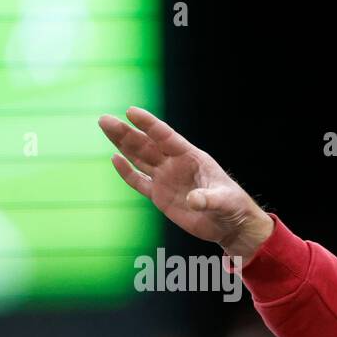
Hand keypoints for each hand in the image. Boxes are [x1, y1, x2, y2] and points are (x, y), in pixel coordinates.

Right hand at [97, 106, 273, 259]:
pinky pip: (139, 182)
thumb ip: (209, 199)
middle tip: (105, 119)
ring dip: (122, 144)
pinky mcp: (160, 196)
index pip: (166, 137)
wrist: (229, 224)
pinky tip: (115, 159)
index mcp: (191, 157)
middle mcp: (175, 164)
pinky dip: (127, 172)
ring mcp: (166, 179)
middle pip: (147, 145)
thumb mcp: (224, 201)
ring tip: (105, 126)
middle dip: (126, 132)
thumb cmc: (232, 206)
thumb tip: (194, 201)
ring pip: (139, 158)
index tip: (131, 111)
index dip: (149, 125)